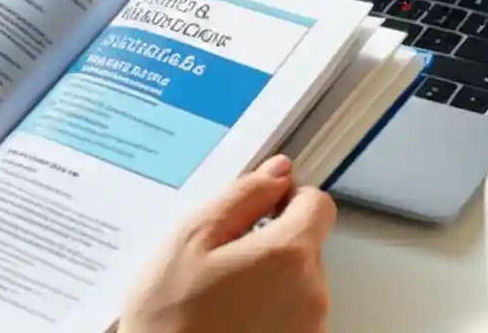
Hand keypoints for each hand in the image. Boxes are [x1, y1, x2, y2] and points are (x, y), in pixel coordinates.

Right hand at [119, 155, 336, 332]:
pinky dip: (264, 314)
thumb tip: (278, 171)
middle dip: (269, 244)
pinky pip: (289, 317)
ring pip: (296, 283)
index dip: (286, 198)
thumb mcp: (191, 240)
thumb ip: (241, 197)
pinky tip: (226, 322)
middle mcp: (312, 294)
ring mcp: (308, 329)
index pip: (317, 203)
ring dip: (265, 282)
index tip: (256, 210)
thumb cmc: (169, 323)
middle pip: (305, 245)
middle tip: (218, 263)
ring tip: (217, 299)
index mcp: (289, 256)